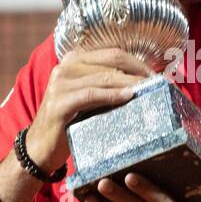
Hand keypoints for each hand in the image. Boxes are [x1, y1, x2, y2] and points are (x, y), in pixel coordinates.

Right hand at [25, 47, 153, 172]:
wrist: (41, 147)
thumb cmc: (71, 121)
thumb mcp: (89, 97)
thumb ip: (107, 84)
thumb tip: (143, 82)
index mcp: (74, 59)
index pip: (113, 53)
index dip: (138, 63)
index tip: (157, 76)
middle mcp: (66, 66)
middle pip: (112, 62)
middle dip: (138, 73)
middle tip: (159, 85)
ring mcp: (60, 82)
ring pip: (105, 77)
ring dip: (131, 83)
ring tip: (150, 91)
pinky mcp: (59, 102)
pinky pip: (92, 95)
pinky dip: (112, 95)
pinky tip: (129, 97)